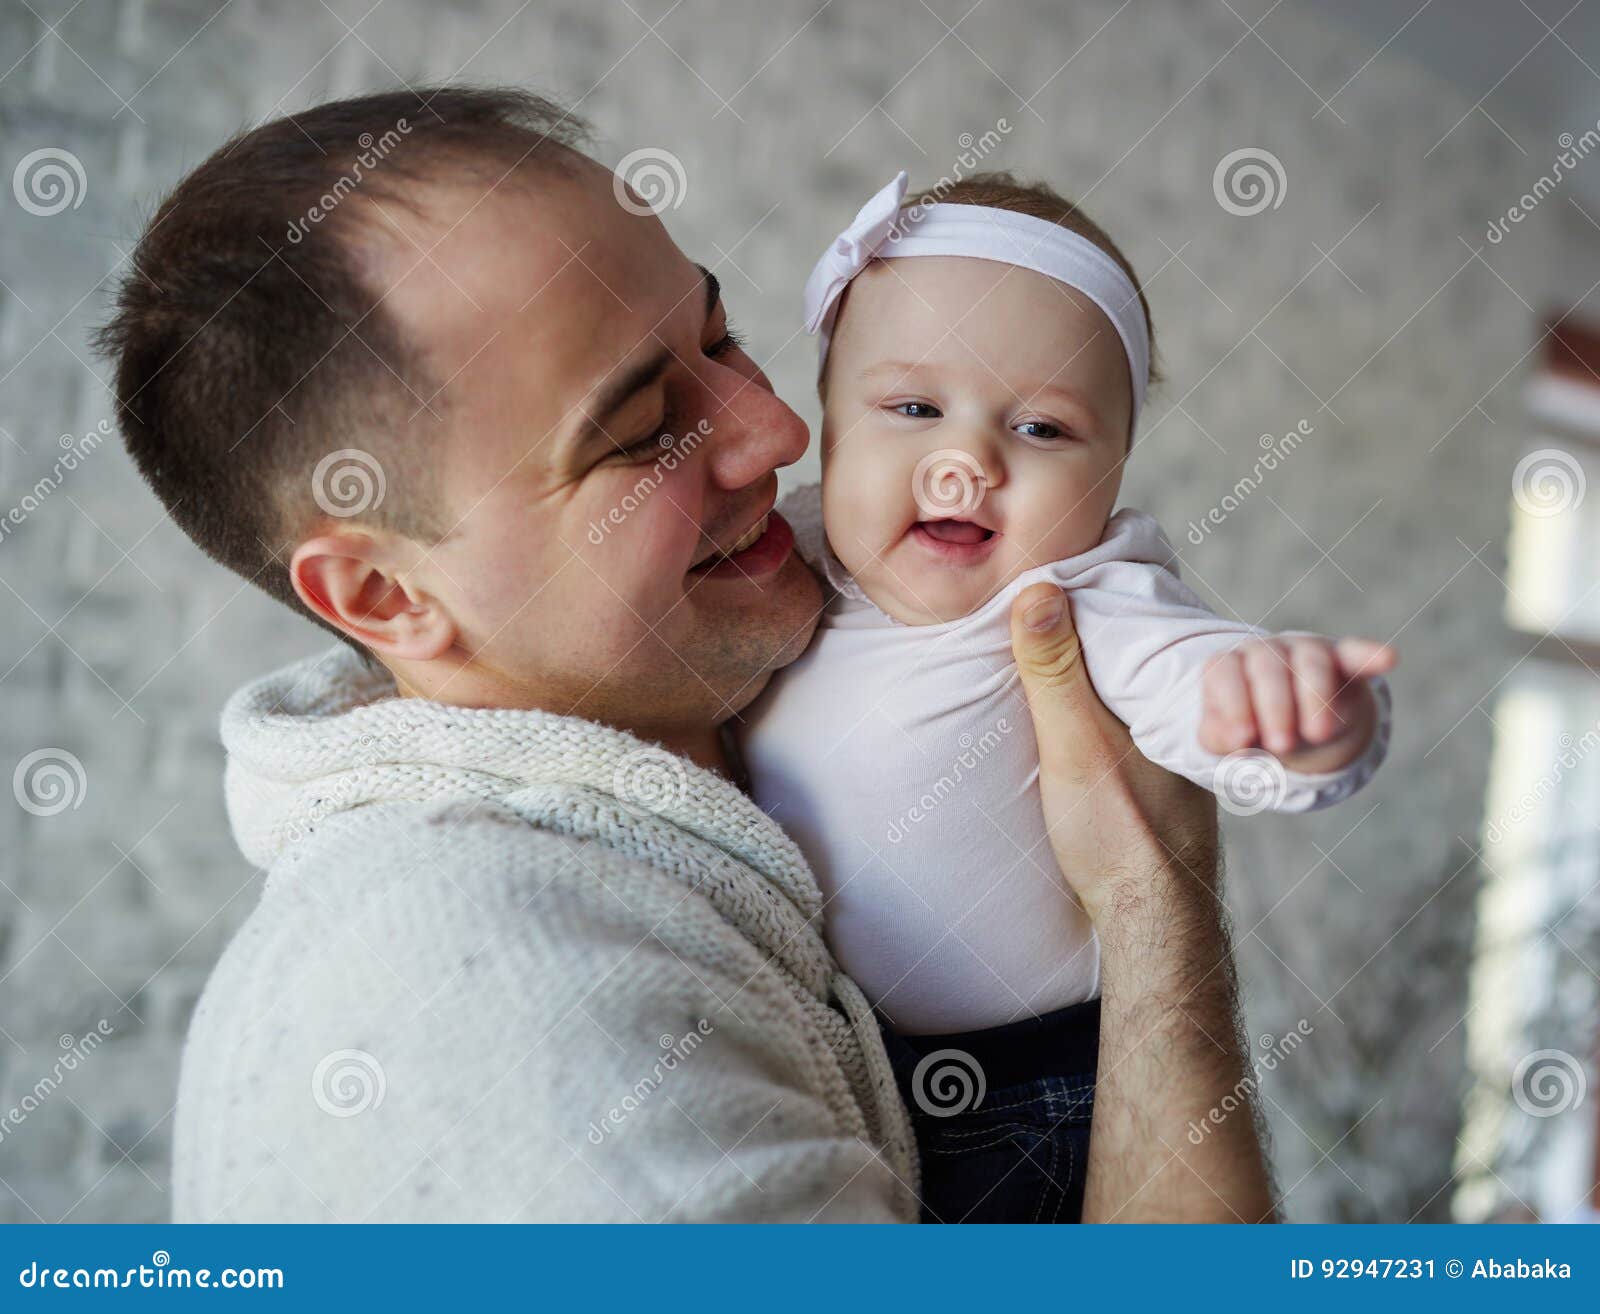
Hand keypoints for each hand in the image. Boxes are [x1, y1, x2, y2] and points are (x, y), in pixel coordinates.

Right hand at [1009, 582, 1275, 1221]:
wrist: (1153, 923)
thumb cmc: (1121, 834)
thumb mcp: (1075, 742)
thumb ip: (1055, 671)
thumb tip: (1040, 589)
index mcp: (1167, 694)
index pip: (1139, 622)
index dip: (1101, 595)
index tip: (1056, 571)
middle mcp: (1178, 718)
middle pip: (1137, 654)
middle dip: (1102, 625)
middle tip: (1049, 598)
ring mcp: (1170, 751)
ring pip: (1135, 691)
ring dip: (1102, 669)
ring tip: (1053, 645)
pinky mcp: (1156, 781)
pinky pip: (1132, 722)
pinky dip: (1106, 706)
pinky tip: (1078, 713)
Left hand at [1199, 635, 1396, 774]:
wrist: (1291, 727)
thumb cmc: (1252, 730)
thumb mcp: (1226, 739)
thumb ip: (1218, 738)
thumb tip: (1235, 739)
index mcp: (1229, 667)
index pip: (1223, 673)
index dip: (1232, 704)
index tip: (1243, 739)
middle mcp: (1265, 652)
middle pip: (1268, 668)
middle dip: (1275, 707)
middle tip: (1281, 745)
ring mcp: (1305, 652)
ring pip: (1312, 663)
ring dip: (1315, 698)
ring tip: (1317, 734)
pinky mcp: (1343, 660)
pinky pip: (1356, 653)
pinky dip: (1371, 655)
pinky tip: (1387, 659)